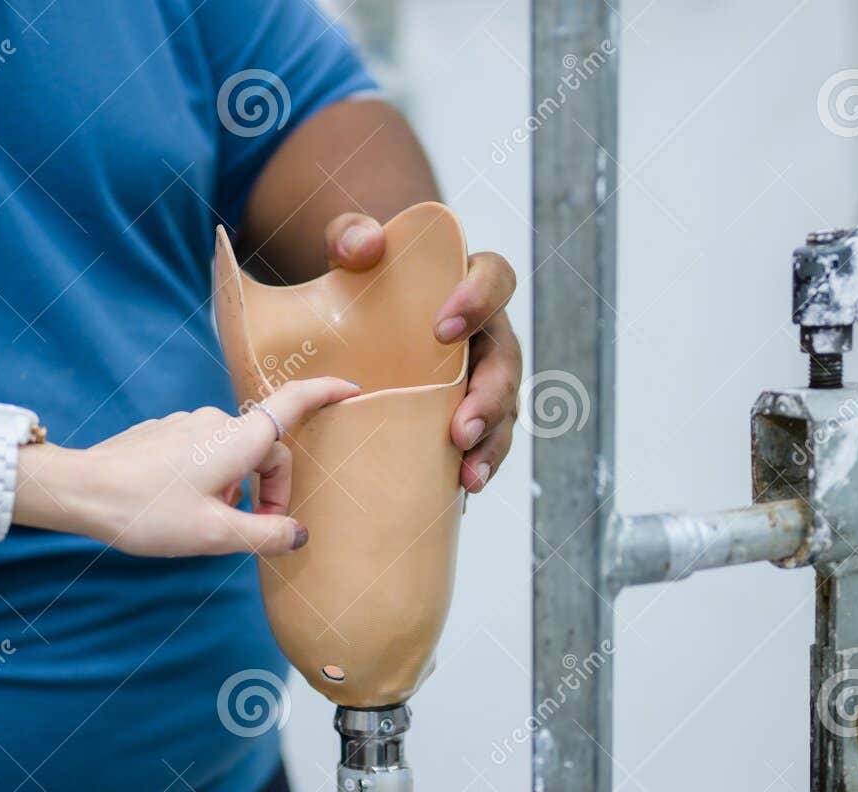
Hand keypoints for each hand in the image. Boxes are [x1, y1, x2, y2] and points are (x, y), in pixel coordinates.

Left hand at [16, 376, 360, 556]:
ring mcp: (186, 425)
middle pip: (266, 448)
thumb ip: (264, 534)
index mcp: (238, 440)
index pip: (294, 404)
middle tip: (254, 531)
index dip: (326, 394)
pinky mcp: (163, 434)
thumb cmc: (148, 512)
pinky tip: (184, 509)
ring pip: (233, 454)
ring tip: (210, 524)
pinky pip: (204, 453)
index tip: (351, 391)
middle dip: (271, 488)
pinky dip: (211, 480)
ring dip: (238, 487)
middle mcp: (216, 423)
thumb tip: (297, 534)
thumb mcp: (214, 534)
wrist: (81, 491)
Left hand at [325, 212, 520, 493]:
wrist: (358, 312)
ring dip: (491, 444)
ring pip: (503, 409)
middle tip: (461, 429)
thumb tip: (363, 245)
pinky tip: (462, 491)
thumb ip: (351, 235)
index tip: (443, 328)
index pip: (495, 278)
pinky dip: (478, 463)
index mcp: (469, 282)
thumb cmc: (364, 275)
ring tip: (469, 476)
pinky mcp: (466, 410)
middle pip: (507, 362)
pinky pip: (485, 439)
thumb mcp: (350, 247)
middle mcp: (486, 331)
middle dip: (490, 398)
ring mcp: (480, 375)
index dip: (479, 300)